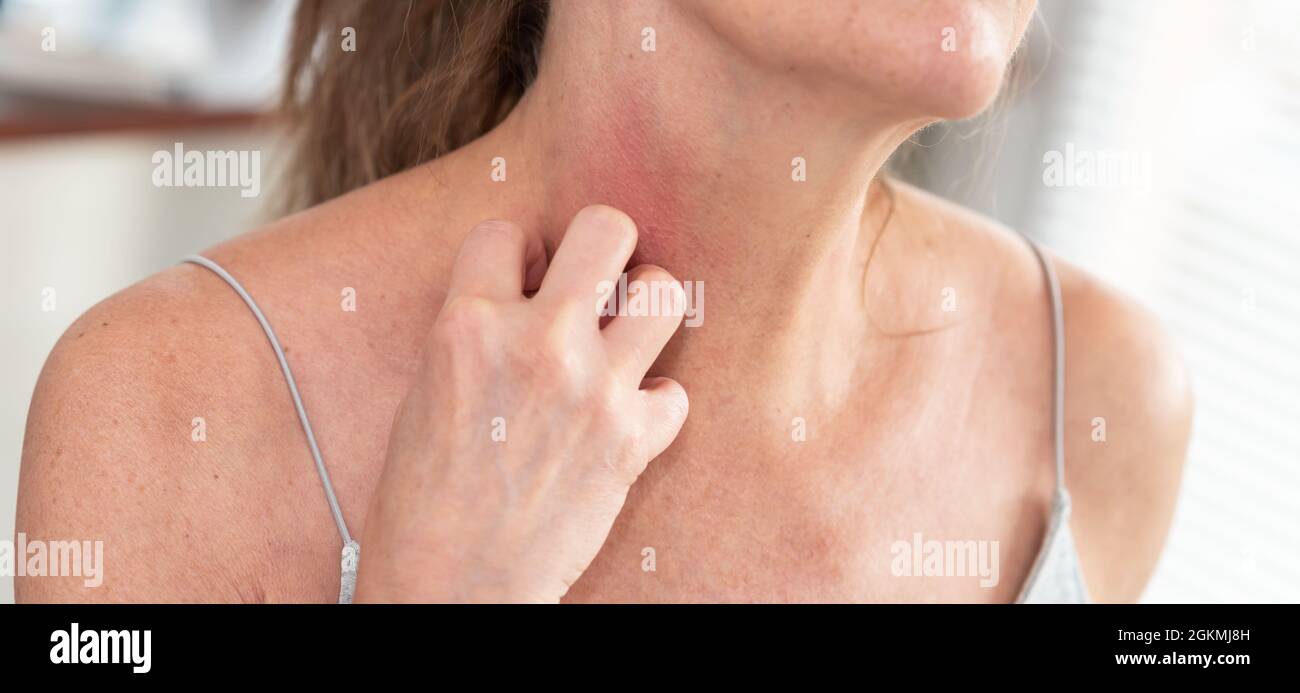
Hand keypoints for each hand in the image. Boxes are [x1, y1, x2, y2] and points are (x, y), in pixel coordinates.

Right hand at [354, 205, 688, 601]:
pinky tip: (627, 424)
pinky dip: (655, 409)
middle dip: (604, 251)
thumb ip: (477, 332)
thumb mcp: (427, 390)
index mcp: (467, 325)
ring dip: (645, 313)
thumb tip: (526, 295)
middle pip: (607, 229)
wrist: (450, 586)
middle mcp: (536, 342)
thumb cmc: (423, 499)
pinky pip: (677, 393)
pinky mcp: (631, 440)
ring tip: (624, 341)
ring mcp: (592, 388)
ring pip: (664, 293)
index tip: (524, 284)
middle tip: (595, 285)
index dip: (519, 256)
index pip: (506, 231)